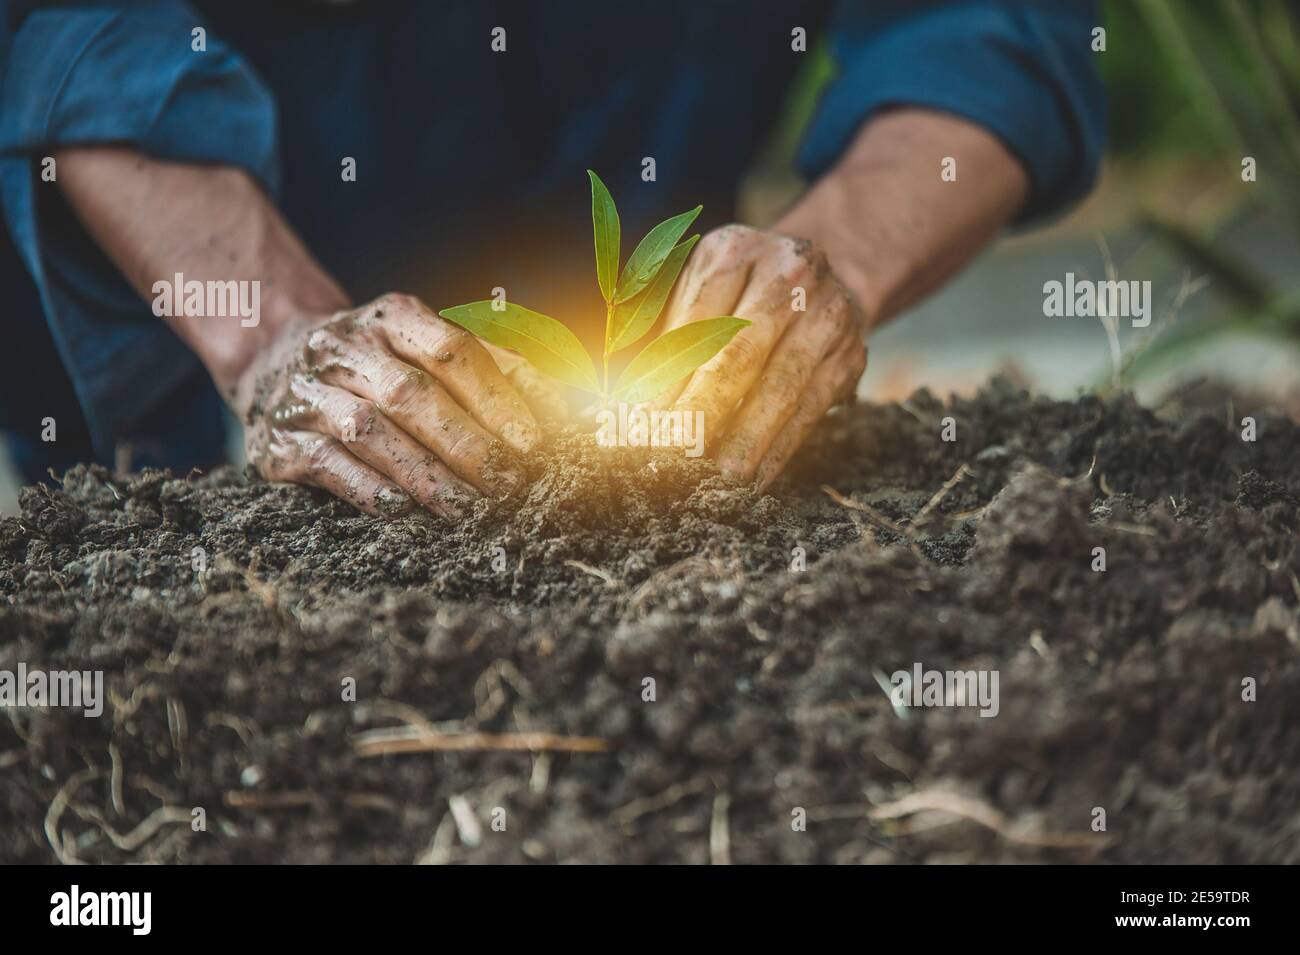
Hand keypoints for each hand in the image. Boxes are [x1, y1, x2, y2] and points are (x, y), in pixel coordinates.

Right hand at [237, 293, 539, 516]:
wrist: (269, 357)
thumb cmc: (377, 362)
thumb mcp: (425, 345)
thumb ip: (495, 369)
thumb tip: (570, 406)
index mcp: (392, 318)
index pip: (451, 351)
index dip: (496, 397)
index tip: (534, 442)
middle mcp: (345, 348)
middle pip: (413, 395)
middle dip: (468, 444)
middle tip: (510, 485)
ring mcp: (308, 392)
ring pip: (371, 432)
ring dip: (426, 476)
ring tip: (470, 509)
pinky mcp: (279, 439)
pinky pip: (328, 465)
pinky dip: (369, 489)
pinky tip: (405, 510)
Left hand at [649, 224, 867, 487]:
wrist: (828, 272)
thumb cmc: (739, 289)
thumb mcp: (700, 285)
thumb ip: (663, 331)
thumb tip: (622, 397)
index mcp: (734, 251)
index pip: (694, 323)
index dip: (666, 376)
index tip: (640, 421)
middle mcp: (788, 274)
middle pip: (739, 354)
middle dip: (704, 410)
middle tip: (674, 455)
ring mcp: (826, 314)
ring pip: (780, 387)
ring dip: (746, 439)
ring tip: (718, 479)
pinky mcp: (849, 355)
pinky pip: (810, 410)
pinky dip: (781, 448)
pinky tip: (755, 477)